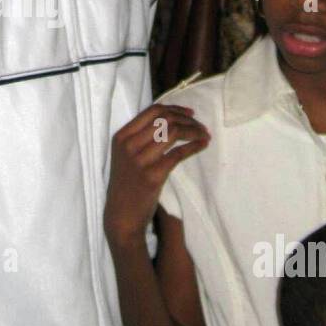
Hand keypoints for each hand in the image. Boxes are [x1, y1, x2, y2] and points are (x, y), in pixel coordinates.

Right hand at [105, 103, 209, 247]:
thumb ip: (142, 138)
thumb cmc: (127, 185)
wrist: (122, 216)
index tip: (190, 113)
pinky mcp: (152, 175)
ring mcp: (139, 160)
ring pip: (172, 132)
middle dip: (188, 120)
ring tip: (204, 135)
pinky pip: (178, 153)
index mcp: (121, 137)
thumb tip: (172, 120)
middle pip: (164, 119)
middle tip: (201, 127)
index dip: (175, 109)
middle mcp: (128, 145)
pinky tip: (202, 145)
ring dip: (193, 131)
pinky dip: (194, 146)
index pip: (152, 111)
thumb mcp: (127, 156)